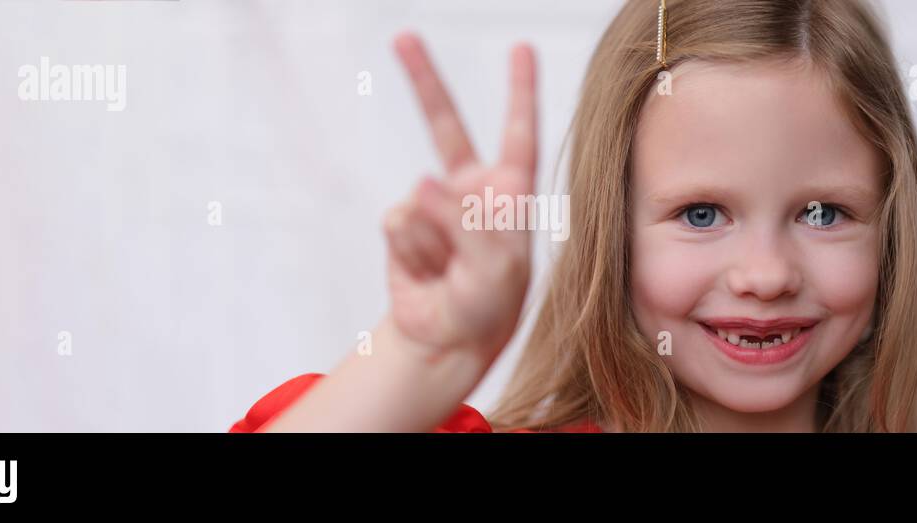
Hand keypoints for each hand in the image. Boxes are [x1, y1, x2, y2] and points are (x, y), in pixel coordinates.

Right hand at [381, 33, 538, 363]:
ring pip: (418, 200)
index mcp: (509, 192)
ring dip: (432, 241)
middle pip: (444, 126)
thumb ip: (463, 224)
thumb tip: (419, 183)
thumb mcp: (493, 270)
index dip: (519, 90)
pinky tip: (426, 272)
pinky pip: (396, 224)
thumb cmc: (488, 304)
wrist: (447, 340)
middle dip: (423, 81)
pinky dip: (410, 252)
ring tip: (449, 271)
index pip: (517, 133)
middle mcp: (470, 189)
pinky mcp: (402, 224)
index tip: (520, 47)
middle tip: (403, 37)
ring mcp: (433, 204)